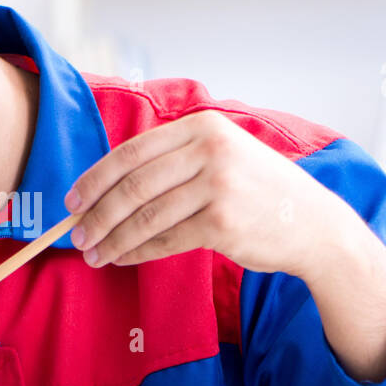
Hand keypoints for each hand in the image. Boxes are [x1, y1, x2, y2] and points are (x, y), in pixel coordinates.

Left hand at [64, 109, 363, 278]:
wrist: (313, 224)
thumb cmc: (257, 191)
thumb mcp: (222, 153)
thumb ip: (173, 158)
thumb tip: (106, 185)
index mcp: (202, 126)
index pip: (131, 152)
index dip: (95, 179)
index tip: (72, 201)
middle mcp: (209, 150)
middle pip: (132, 185)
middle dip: (97, 213)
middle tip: (76, 234)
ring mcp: (217, 186)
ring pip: (144, 216)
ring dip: (111, 238)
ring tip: (92, 253)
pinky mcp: (222, 224)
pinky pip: (164, 241)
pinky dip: (136, 252)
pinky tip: (121, 259)